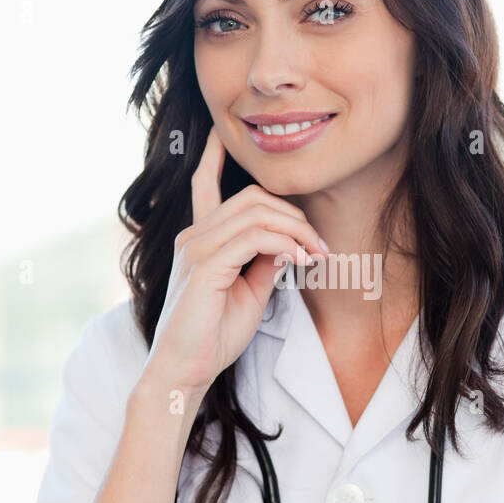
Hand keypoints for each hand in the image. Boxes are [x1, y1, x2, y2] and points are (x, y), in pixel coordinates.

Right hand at [144, 125, 328, 392]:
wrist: (185, 370)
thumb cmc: (213, 336)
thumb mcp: (250, 291)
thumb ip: (265, 261)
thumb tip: (289, 242)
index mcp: (199, 239)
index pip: (203, 184)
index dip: (214, 156)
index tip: (224, 133)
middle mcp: (193, 236)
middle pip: (252, 198)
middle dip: (294, 216)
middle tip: (318, 247)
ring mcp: (195, 248)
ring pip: (257, 213)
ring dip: (297, 231)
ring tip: (315, 255)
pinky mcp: (204, 266)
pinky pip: (255, 238)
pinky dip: (286, 245)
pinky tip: (300, 263)